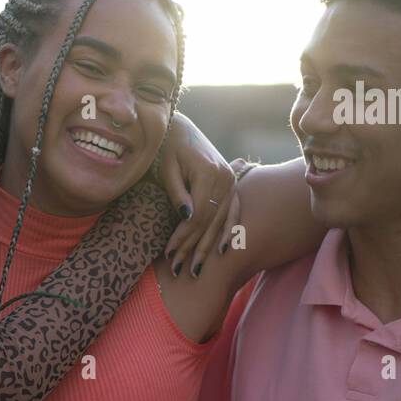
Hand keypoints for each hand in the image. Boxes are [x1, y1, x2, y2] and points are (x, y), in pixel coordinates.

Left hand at [157, 114, 235, 277]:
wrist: (181, 130)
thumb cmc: (167, 148)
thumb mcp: (167, 169)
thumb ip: (177, 192)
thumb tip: (187, 217)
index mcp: (210, 173)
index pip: (197, 215)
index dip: (183, 237)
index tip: (168, 254)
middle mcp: (226, 179)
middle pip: (210, 222)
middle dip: (193, 248)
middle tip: (179, 270)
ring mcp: (232, 182)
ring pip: (220, 221)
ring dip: (208, 246)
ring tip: (196, 269)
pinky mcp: (232, 185)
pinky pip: (233, 212)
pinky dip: (228, 231)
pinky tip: (222, 250)